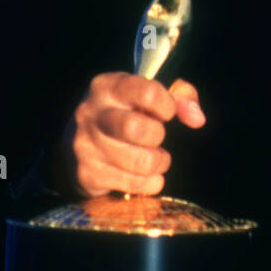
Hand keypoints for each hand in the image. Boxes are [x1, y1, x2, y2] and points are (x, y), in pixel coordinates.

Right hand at [50, 72, 204, 198]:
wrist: (73, 149)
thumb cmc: (122, 115)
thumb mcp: (146, 95)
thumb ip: (179, 96)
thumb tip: (197, 118)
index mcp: (106, 87)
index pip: (147, 92)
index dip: (167, 105)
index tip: (166, 112)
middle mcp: (91, 113)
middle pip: (139, 129)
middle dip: (158, 137)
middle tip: (156, 138)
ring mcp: (86, 145)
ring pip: (142, 161)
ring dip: (158, 162)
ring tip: (153, 158)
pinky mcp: (88, 174)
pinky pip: (135, 184)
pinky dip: (149, 182)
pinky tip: (144, 175)